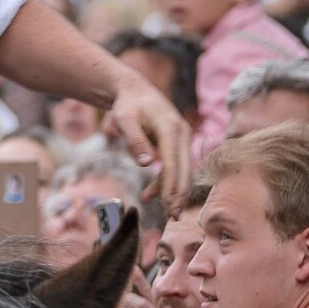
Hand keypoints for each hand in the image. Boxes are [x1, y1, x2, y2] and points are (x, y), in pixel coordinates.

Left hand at [103, 78, 190, 206]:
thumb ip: (134, 140)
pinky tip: (152, 193)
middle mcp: (182, 133)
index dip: (171, 186)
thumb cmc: (127, 105)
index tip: (168, 205)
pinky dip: (166, 179)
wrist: (134, 91)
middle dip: (179, 194)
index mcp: (170, 128)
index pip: (173, 163)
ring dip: (173, 189)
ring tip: (164, 209)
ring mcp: (182, 138)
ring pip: (182, 169)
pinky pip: (176, 165)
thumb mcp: (124, 119)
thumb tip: (148, 164)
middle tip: (173, 216)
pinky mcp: (177, 142)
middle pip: (184, 169)